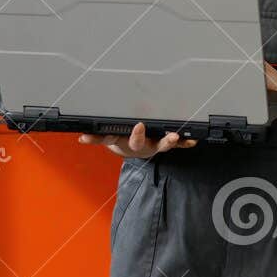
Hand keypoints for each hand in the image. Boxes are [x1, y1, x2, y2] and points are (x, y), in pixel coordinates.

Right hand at [78, 122, 196, 158]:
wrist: (130, 149)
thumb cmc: (120, 139)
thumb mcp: (108, 138)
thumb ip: (97, 138)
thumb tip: (82, 138)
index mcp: (122, 142)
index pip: (114, 140)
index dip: (114, 137)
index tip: (118, 128)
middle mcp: (138, 145)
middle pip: (137, 143)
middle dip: (139, 136)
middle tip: (139, 127)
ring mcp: (152, 145)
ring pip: (160, 144)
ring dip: (168, 141)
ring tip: (174, 137)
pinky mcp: (164, 144)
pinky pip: (177, 145)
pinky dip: (185, 143)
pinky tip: (194, 141)